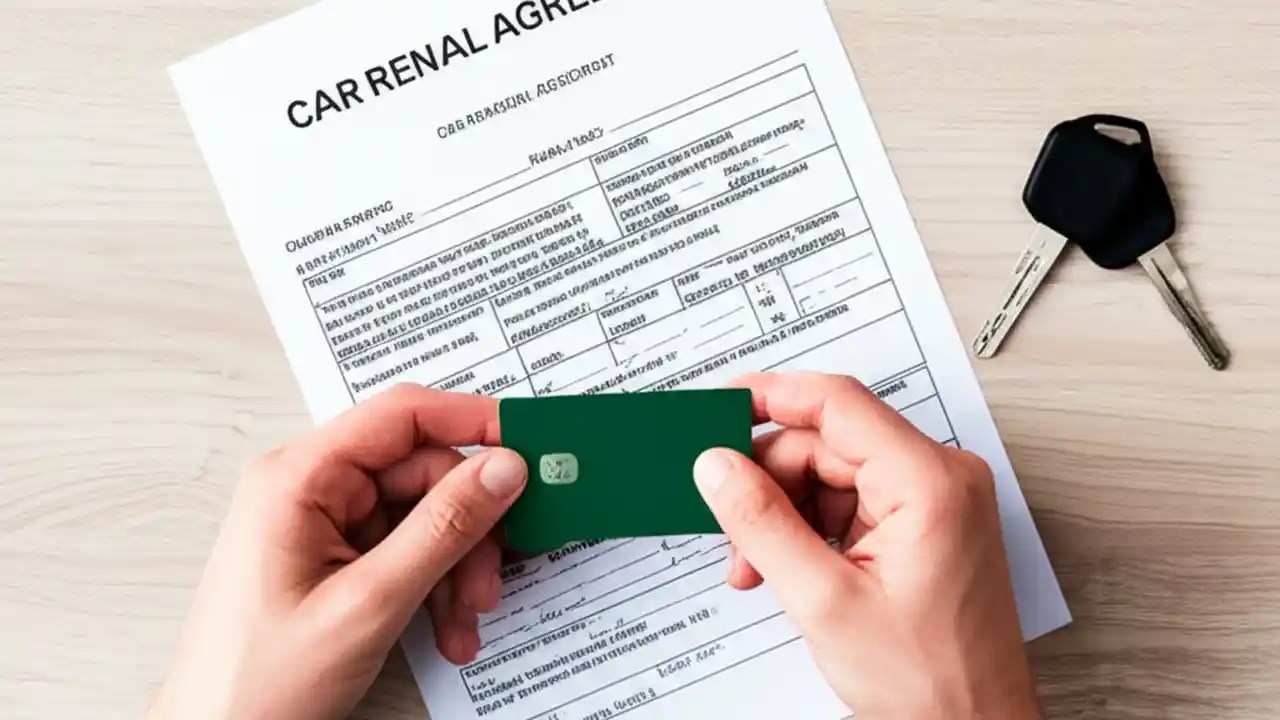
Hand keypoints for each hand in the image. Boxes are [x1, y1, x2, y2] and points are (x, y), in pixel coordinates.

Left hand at [150, 385, 527, 719]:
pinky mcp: (335, 558)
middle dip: (469, 531)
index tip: (531, 445)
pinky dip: (437, 588)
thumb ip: (442, 530)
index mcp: (298, 478)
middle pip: (423, 475)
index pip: (402, 416)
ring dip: (457, 570)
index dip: (473, 422)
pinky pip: (408, 551)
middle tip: (489, 582)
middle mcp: (310, 489)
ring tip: (463, 622)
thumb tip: (502, 470)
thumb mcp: (368, 603)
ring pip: (425, 518)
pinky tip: (446, 630)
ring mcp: (322, 524)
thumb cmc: (256, 683)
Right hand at [693, 373, 1039, 718]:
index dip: (769, 397)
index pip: (837, 403)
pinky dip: (807, 528)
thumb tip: (718, 467)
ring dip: (782, 512)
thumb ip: (762, 523)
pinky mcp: (920, 523)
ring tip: (756, 564)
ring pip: (829, 474)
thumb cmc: (931, 681)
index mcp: (930, 482)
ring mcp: (932, 501)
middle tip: (729, 524)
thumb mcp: (823, 600)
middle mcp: (939, 478)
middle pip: (826, 443)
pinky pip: (847, 501)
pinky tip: (784, 564)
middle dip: (768, 482)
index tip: (719, 408)